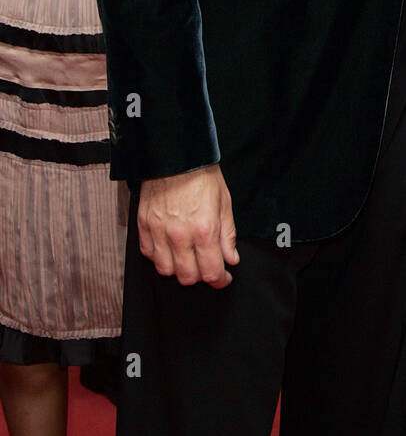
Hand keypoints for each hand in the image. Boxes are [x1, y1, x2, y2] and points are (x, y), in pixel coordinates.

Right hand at [137, 163, 239, 287]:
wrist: (176, 155)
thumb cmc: (201, 175)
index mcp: (204, 230)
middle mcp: (180, 235)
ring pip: (165, 270)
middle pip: (187, 277)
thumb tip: (231, 258)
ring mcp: (159, 231)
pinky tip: (169, 247)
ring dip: (178, 269)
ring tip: (187, 258)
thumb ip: (227, 235)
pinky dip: (159, 256)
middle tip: (206, 266)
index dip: (220, 280)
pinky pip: (148, 254)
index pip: (211, 272)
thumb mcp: (224, 202)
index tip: (223, 278)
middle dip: (200, 276)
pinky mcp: (144, 225)